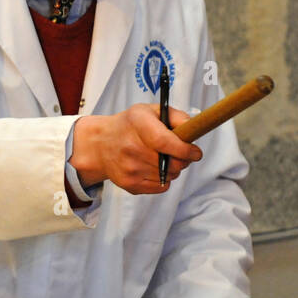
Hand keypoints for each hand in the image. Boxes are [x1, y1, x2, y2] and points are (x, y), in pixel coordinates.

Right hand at [70, 104, 201, 194]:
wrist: (101, 144)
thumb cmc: (131, 126)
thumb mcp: (151, 111)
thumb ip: (176, 116)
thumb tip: (192, 130)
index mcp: (138, 123)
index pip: (165, 142)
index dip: (185, 150)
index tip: (195, 152)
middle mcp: (131, 147)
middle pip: (172, 163)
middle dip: (183, 160)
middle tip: (180, 153)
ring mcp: (129, 168)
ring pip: (170, 176)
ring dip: (173, 169)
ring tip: (162, 158)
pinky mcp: (129, 184)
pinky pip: (161, 186)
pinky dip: (164, 179)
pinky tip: (153, 168)